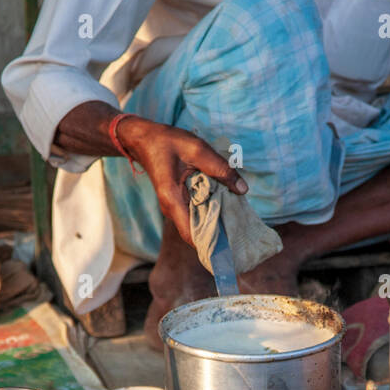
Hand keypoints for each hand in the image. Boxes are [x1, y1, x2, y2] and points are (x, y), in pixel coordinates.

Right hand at [116, 116, 246, 246]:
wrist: (146, 139)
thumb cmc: (168, 142)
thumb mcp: (198, 150)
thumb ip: (221, 169)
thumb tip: (243, 190)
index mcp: (173, 200)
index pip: (191, 235)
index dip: (210, 245)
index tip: (230, 249)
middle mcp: (172, 210)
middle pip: (196, 233)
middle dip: (218, 235)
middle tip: (241, 235)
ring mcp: (174, 208)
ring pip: (196, 224)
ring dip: (215, 223)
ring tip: (237, 222)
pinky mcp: (178, 202)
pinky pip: (195, 214)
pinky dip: (209, 213)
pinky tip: (225, 207)